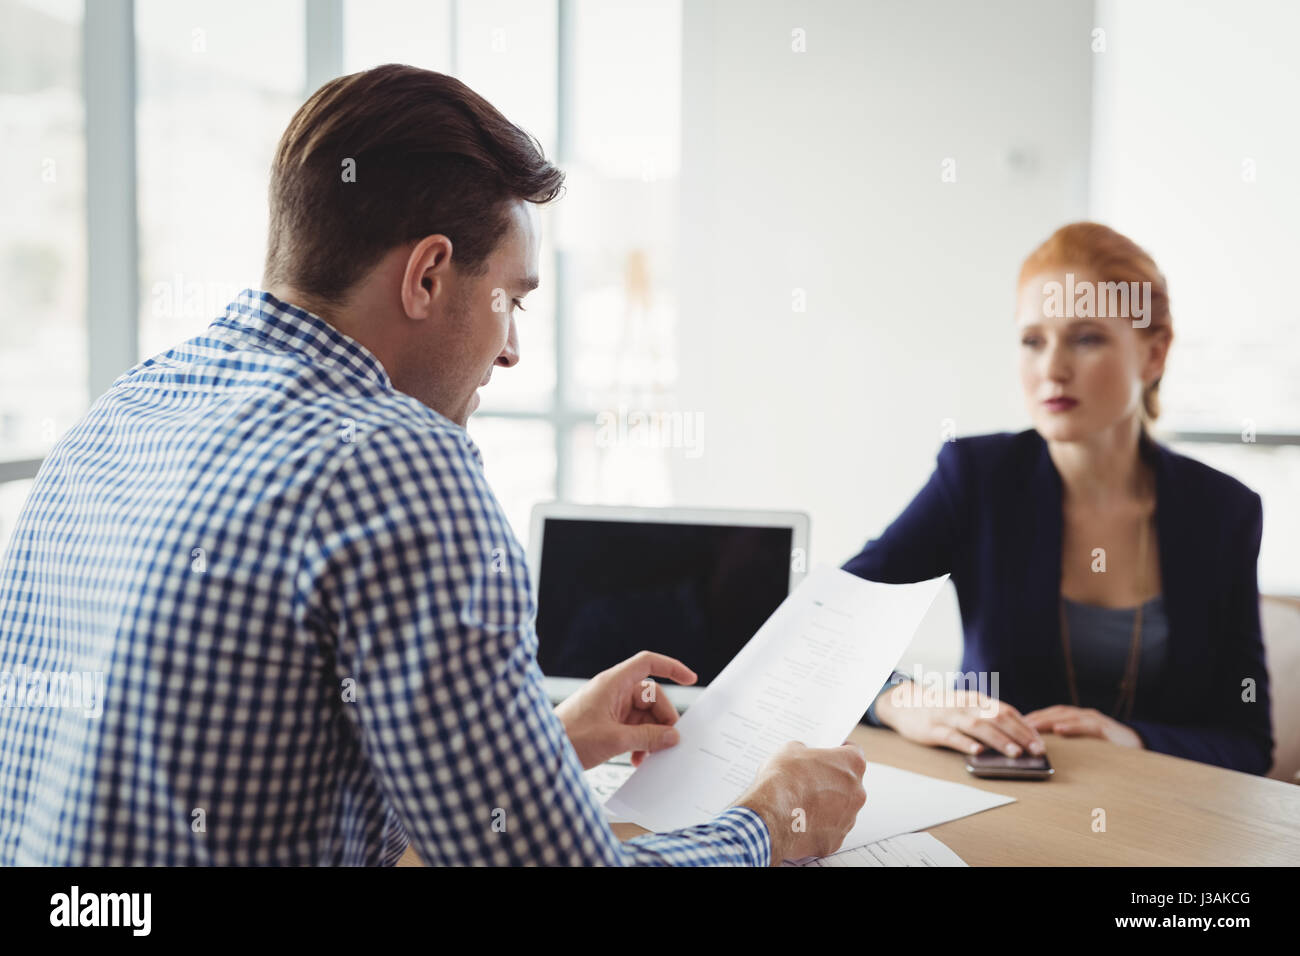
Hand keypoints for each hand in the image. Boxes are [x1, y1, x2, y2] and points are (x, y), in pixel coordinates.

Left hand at [554, 650, 696, 770]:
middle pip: (651, 697)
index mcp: (613, 683)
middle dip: (662, 720)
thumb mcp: (615, 739)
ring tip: (647, 757)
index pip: (647, 662)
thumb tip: (672, 736)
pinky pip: (632, 727)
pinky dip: (639, 741)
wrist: (541, 753)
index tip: (691, 678)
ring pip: (643, 715)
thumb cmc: (571, 738)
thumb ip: (647, 736)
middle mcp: (613, 691)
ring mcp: (609, 707)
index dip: (671, 666)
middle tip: (667, 742)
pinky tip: (637, 759)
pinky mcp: (606, 722)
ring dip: (650, 735)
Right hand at [733, 740, 867, 863]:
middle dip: (831, 780)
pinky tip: (798, 820)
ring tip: (800, 802)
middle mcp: (857, 793)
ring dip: (826, 805)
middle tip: (809, 778)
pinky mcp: (835, 841)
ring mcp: (848, 819)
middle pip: (849, 783)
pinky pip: (829, 830)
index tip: (829, 752)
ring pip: (841, 809)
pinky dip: (817, 826)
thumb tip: (802, 758)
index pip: (853, 752)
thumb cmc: (782, 782)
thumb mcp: (789, 750)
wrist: (770, 817)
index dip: (839, 751)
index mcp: (851, 764)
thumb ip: (804, 752)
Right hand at [873, 679, 1045, 757]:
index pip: (1005, 711)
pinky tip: (978, 752)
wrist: (903, 704)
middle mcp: (963, 705)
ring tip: (1015, 753)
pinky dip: (965, 743)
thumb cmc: (941, 708)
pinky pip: (951, 736)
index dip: (1025, 726)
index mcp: (974, 699)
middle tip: (1036, 751)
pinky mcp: (932, 729)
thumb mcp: (964, 706)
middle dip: (1019, 735)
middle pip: (996, 718)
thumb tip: (1016, 736)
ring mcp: (947, 716)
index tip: (1040, 742)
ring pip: (977, 726)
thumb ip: (985, 716)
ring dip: (998, 740)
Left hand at [1022, 705, 1143, 748]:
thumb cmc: (1107, 747)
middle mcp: (1081, 715)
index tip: (1011, 725)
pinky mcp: (1105, 727)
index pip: (1047, 715)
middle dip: (1033, 718)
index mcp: (1074, 719)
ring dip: (1047, 720)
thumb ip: (1066, 744)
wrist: (1138, 746)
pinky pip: (1086, 725)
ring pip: (1066, 716)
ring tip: (1030, 726)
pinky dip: (1072, 726)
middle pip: (1052, 713)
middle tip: (1013, 725)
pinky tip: (1059, 730)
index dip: (1030, 719)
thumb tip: (1039, 752)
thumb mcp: (1082, 744)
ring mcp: (1093, 719)